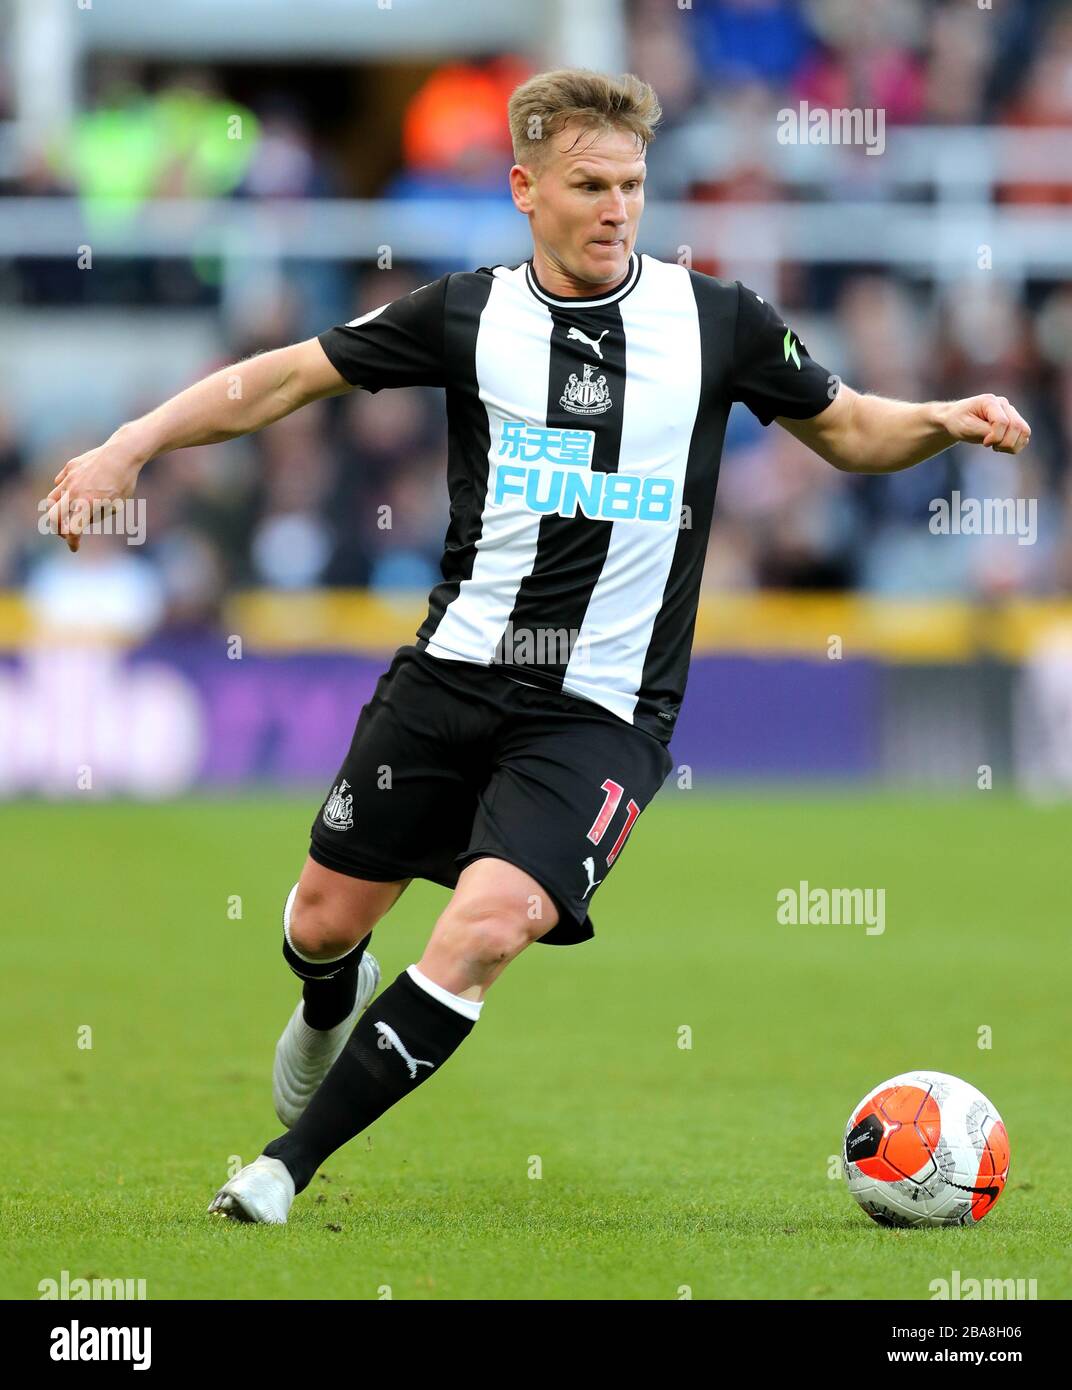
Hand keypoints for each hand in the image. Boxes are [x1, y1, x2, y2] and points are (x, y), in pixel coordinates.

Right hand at [42, 433, 145, 552]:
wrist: (122, 454)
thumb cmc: (124, 482)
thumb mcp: (116, 505)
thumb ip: (97, 515)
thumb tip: (82, 520)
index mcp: (88, 505)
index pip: (72, 530)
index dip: (72, 542)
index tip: (74, 547)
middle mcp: (75, 493)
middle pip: (53, 517)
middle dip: (57, 529)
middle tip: (65, 533)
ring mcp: (69, 479)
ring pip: (52, 499)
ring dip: (56, 511)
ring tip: (66, 515)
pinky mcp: (69, 467)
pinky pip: (59, 483)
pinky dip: (62, 492)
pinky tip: (70, 494)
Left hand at [942, 395, 1030, 454]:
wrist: (956, 419)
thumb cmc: (959, 422)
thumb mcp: (966, 427)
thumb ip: (984, 431)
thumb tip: (1000, 436)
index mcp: (990, 402)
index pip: (1002, 422)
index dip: (995, 437)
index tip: (984, 443)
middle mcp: (1004, 405)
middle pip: (1018, 427)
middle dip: (1005, 443)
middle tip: (989, 445)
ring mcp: (1011, 413)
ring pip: (1025, 432)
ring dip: (1012, 445)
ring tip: (996, 447)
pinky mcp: (1014, 422)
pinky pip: (1024, 437)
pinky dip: (1015, 446)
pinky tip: (1001, 446)